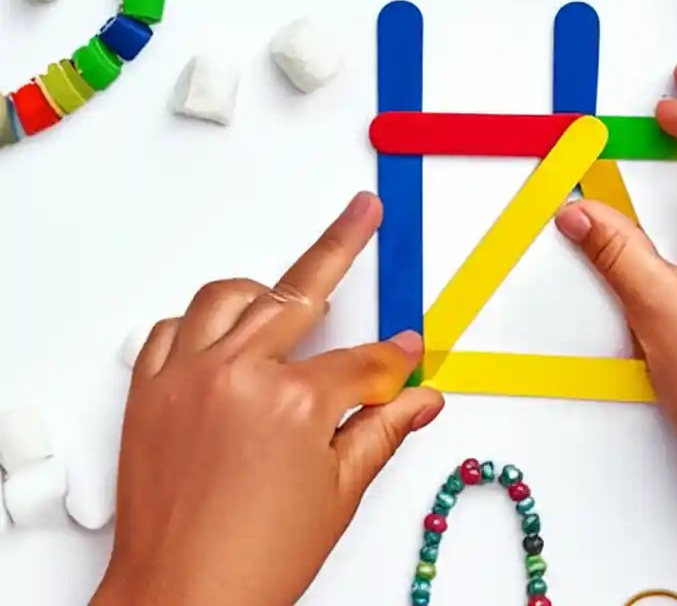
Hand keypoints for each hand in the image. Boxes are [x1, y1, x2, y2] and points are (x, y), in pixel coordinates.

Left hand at [92, 193, 444, 605]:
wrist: (180, 598)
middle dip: (341, 247)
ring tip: (288, 290)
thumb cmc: (255, 561)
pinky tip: (223, 331)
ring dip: (264, 289)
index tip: (410, 350)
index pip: (364, 360)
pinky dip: (200, 322)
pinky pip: (171, 328)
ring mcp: (187, 377)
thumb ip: (384, 429)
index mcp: (296, 402)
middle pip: (301, 293)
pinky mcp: (148, 391)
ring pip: (228, 297)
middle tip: (361, 213)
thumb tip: (424, 396)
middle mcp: (238, 374)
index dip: (396, 358)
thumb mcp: (340, 494)